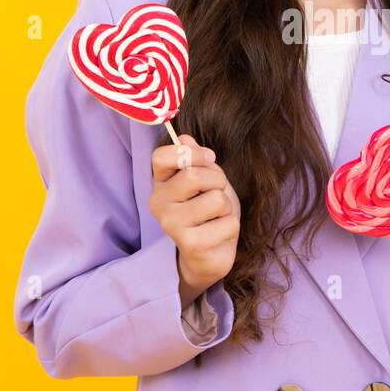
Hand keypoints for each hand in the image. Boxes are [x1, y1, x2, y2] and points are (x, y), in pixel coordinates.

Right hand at [149, 133, 240, 295]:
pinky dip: (231, 226)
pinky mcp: (190, 245)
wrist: (210, 252)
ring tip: (216, 217)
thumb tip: (184, 138)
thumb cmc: (208, 211)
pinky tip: (218, 235)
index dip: (191, 153)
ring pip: (215, 200)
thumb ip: (195, 160)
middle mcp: (158, 204)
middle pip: (193, 177)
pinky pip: (227, 223)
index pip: (161, 157)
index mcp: (160, 183)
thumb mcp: (206, 179)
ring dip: (226, 207)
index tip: (209, 158)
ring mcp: (171, 226)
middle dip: (218, 181)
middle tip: (217, 193)